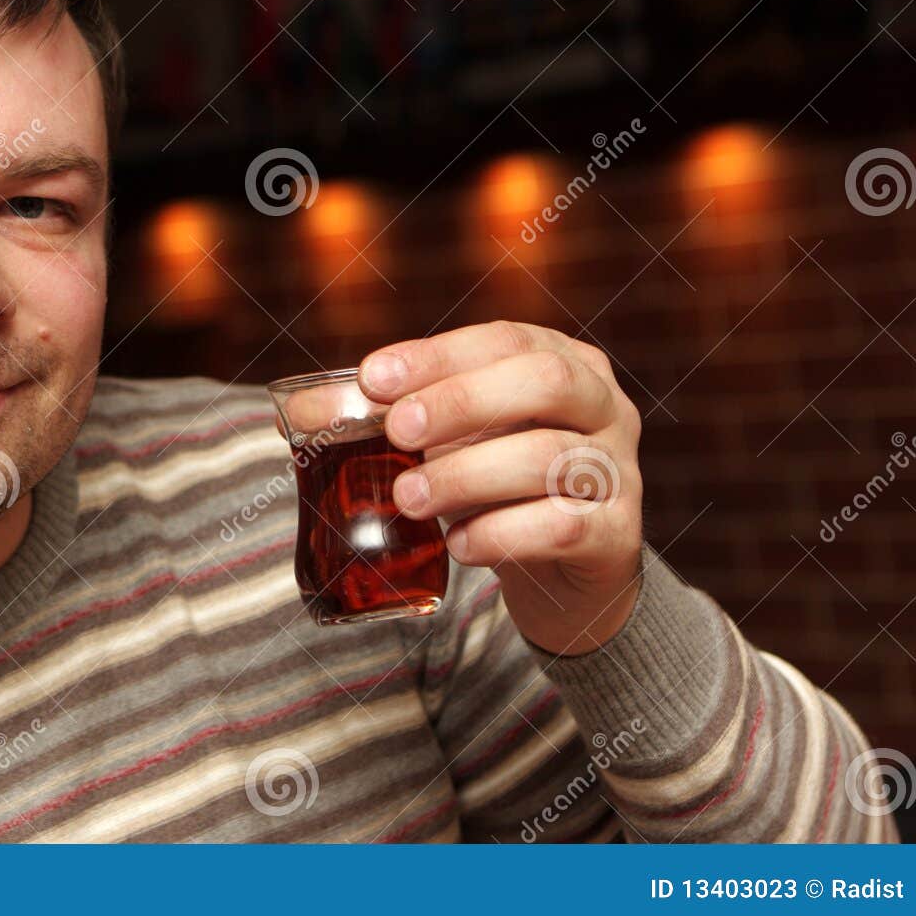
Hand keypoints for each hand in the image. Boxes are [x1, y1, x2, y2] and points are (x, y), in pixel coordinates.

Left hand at [357, 321, 643, 655]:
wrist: (569, 576)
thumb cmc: (500, 489)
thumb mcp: (450, 445)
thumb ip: (390, 421)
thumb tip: (296, 411)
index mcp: (564, 362)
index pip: (505, 340)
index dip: (438, 355)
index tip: (373, 378)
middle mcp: (603, 406)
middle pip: (542, 382)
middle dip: (461, 401)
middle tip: (397, 432)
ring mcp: (619, 470)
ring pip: (549, 457)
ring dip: (466, 475)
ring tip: (407, 498)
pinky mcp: (618, 535)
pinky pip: (564, 525)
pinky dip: (502, 534)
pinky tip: (458, 545)